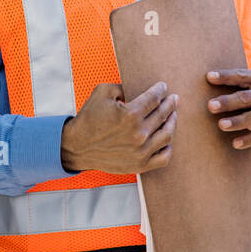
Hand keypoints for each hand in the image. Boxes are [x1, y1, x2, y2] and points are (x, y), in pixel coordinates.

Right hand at [60, 81, 176, 174]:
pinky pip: (164, 158)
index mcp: (131, 114)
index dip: (161, 90)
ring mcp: (141, 151)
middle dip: (170, 103)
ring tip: (173, 116)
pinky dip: (168, 147)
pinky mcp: (139, 165)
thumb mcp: (103, 92)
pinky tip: (166, 139)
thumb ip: (123, 86)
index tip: (163, 87)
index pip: (155, 98)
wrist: (77, 146)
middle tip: (174, 98)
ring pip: (167, 135)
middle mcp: (139, 133)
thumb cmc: (89, 119)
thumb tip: (137, 87)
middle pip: (164, 114)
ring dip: (172, 122)